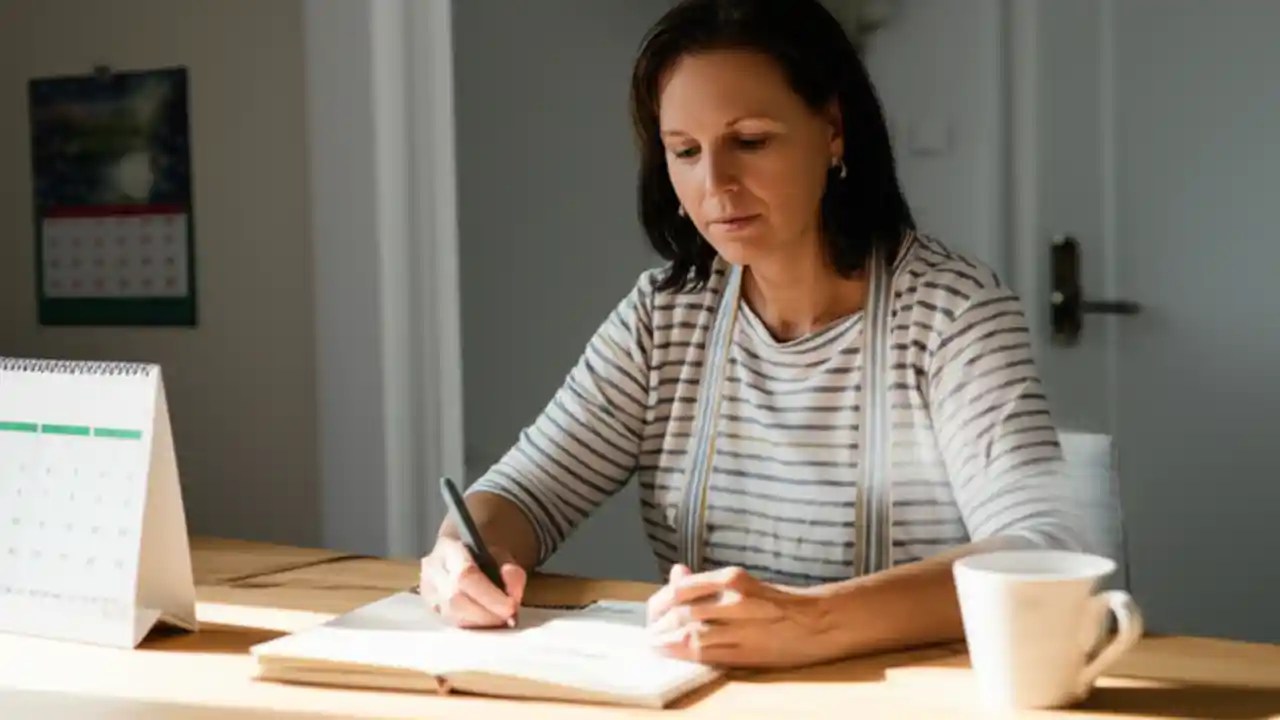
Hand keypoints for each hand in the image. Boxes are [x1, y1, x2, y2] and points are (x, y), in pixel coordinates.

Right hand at [419, 536, 525, 627]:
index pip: (465, 576)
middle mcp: (432, 571)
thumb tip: (513, 595)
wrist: (459, 550)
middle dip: (487, 614)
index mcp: (448, 548)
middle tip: (510, 616)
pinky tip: (488, 621)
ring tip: (501, 619)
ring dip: (481, 622)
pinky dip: (473, 626)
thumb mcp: (502, 553)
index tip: (511, 607)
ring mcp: (428, 592)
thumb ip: (511, 572)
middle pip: (456, 600)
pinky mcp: (431, 608)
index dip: (490, 596)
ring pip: (452, 616)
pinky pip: (451, 623)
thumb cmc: (481, 551)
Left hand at [645, 564, 837, 667]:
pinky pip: (706, 654)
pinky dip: (683, 654)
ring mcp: (740, 628)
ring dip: (665, 642)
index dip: (659, 602)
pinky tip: (672, 654)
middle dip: (658, 625)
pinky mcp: (746, 652)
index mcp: (731, 578)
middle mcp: (734, 600)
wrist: (817, 622)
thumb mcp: (741, 583)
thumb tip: (676, 572)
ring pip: (689, 635)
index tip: (653, 612)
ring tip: (654, 645)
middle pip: (680, 613)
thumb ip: (706, 582)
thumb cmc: (775, 601)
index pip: (680, 589)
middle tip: (649, 632)